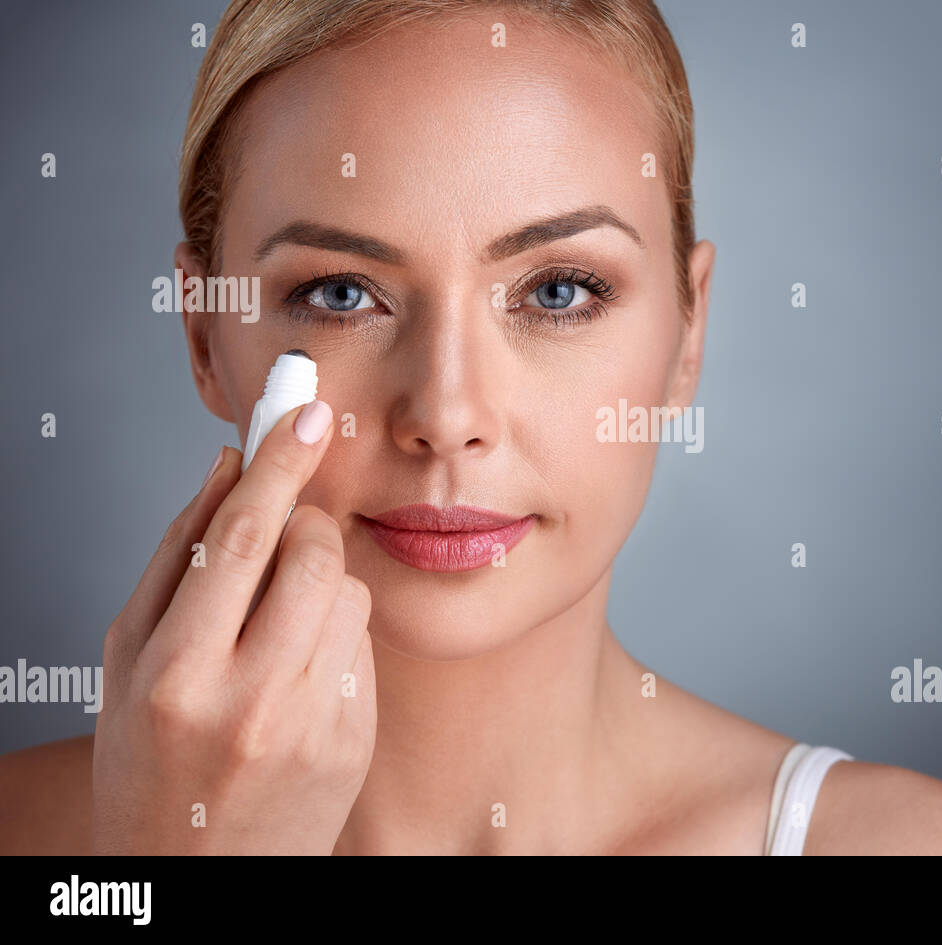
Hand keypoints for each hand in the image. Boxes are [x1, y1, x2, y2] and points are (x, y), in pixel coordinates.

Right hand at [93, 400, 375, 853]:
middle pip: (314, 555)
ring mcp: (313, 724)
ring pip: (352, 593)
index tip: (307, 407)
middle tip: (283, 537)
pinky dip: (338, 635)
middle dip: (307, 525)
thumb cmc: (150, 762)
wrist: (199, 871)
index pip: (241, 538)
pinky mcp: (357, 740)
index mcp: (175, 675)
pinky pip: (366, 644)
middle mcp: (250, 700)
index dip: (279, 462)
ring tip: (276, 630)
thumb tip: (225, 465)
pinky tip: (300, 675)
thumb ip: (174, 557)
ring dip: (322, 585)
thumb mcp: (127, 660)